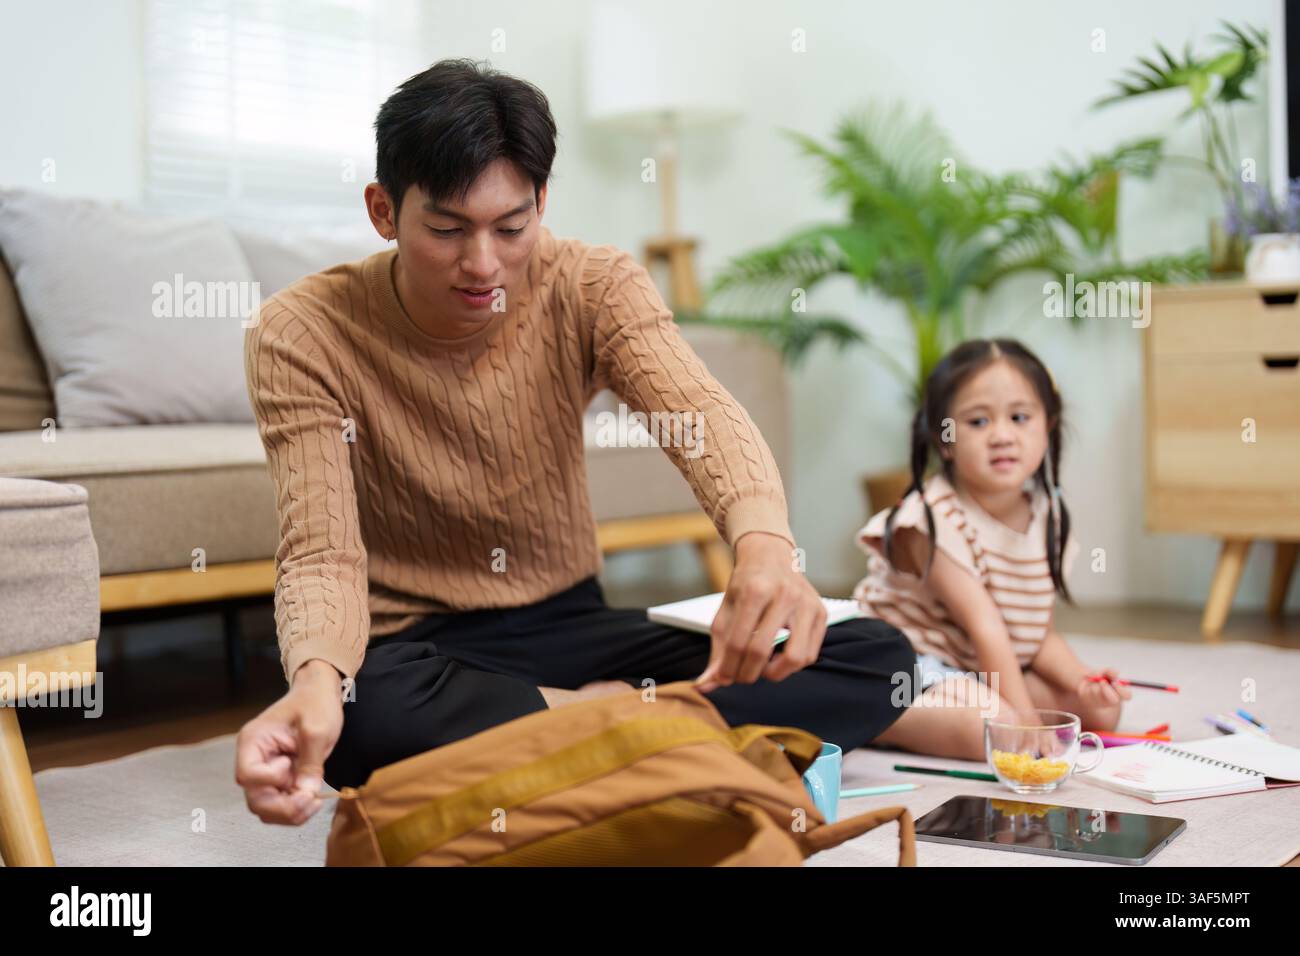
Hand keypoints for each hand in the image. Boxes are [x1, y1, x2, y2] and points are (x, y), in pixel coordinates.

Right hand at [235, 659, 344, 825]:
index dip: (270, 779)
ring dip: (289, 812)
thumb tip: (306, 793)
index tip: (290, 764)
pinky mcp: (279, 779)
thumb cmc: (315, 703)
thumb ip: (310, 763)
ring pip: (266, 807)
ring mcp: (265, 772)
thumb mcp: (317, 729)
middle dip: (283, 807)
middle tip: (311, 800)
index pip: (248, 775)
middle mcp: (253, 759)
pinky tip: (312, 799)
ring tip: (314, 801)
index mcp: (253, 741)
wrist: (319, 693)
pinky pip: (279, 804)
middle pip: (255, 799)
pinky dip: (294, 809)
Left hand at [696, 532, 826, 692]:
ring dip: (775, 673)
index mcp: (755, 590)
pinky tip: (778, 656)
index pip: (738, 641)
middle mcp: (784, 595)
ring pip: (795, 658)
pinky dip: (793, 664)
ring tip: (762, 667)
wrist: (771, 556)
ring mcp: (806, 604)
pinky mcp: (821, 613)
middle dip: (747, 673)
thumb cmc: (746, 585)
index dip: (727, 667)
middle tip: (740, 676)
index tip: (722, 678)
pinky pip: (810, 654)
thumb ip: (717, 649)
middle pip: (762, 651)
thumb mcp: (726, 610)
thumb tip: (704, 685)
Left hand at [1077, 668, 1132, 709]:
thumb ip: (1111, 671)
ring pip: (1097, 693)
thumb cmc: (1101, 676)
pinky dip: (1087, 683)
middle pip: (1114, 700)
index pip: (1127, 696)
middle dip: (1108, 689)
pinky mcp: (1087, 700)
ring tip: (1094, 678)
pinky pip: (1087, 691)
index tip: (1115, 682)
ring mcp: (1099, 702)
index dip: (1122, 690)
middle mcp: (1110, 701)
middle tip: (1102, 681)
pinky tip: (1088, 683)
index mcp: (1119, 694)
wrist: (1087, 679)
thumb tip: (1116, 673)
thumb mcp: (1106, 672)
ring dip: (1095, 682)